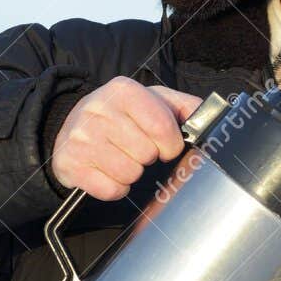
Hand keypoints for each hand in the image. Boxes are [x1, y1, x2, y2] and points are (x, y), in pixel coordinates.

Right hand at [51, 78, 203, 200]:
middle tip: (135, 148)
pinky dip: (114, 187)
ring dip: (131, 172)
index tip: (165, 144)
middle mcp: (99, 110)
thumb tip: (211, 118)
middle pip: (147, 154)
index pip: (163, 129)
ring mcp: (81, 138)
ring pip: (129, 173)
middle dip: (147, 156)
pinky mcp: (70, 163)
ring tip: (121, 157)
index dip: (171, 144)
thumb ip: (185, 106)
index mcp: (124, 91)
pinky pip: (110, 190)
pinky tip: (107, 171)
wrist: (71, 123)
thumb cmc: (121, 114)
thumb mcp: (153, 100)